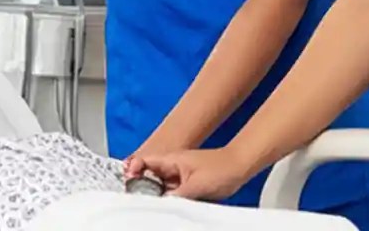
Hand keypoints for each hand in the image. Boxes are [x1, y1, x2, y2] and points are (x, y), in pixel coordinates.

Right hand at [124, 146, 251, 200]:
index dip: (133, 170)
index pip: (144, 162)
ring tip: (153, 206)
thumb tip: (159, 205)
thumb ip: (176, 197)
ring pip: (160, 189)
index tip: (129, 182)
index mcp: (171, 160)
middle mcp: (172, 168)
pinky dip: (168, 202)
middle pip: (149, 178)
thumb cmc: (221, 168)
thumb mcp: (196, 185)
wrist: (239, 168)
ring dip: (156, 197)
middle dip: (142, 188)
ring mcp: (179, 178)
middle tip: (139, 200)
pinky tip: (168, 208)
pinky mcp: (186, 187)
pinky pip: (172, 196)